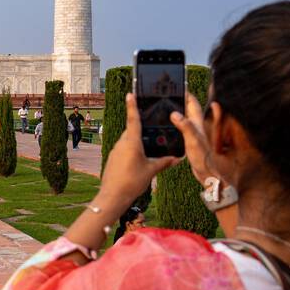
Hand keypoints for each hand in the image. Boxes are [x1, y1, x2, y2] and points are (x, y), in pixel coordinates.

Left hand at [98, 93, 181, 214]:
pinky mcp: (113, 157)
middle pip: (132, 130)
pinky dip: (132, 148)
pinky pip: (123, 148)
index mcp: (131, 142)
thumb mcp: (151, 171)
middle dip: (141, 126)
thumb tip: (177, 158)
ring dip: (137, 140)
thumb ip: (164, 162)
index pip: (133, 119)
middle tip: (150, 122)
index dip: (132, 106)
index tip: (130, 94)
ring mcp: (115, 150)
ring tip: (148, 144)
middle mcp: (121, 143)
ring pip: (128, 140)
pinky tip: (138, 157)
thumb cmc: (132, 182)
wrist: (112, 196)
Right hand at [169, 92, 224, 191]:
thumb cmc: (204, 158)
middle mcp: (197, 127)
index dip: (186, 94)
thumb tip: (175, 114)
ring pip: (185, 119)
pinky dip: (177, 125)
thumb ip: (185, 126)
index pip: (193, 104)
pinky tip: (169, 127)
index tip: (179, 86)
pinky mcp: (190, 143)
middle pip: (189, 109)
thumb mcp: (193, 141)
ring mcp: (194, 135)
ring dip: (179, 112)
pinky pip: (182, 129)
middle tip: (171, 94)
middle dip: (182, 101)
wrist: (207, 174)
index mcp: (198, 124)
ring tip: (168, 107)